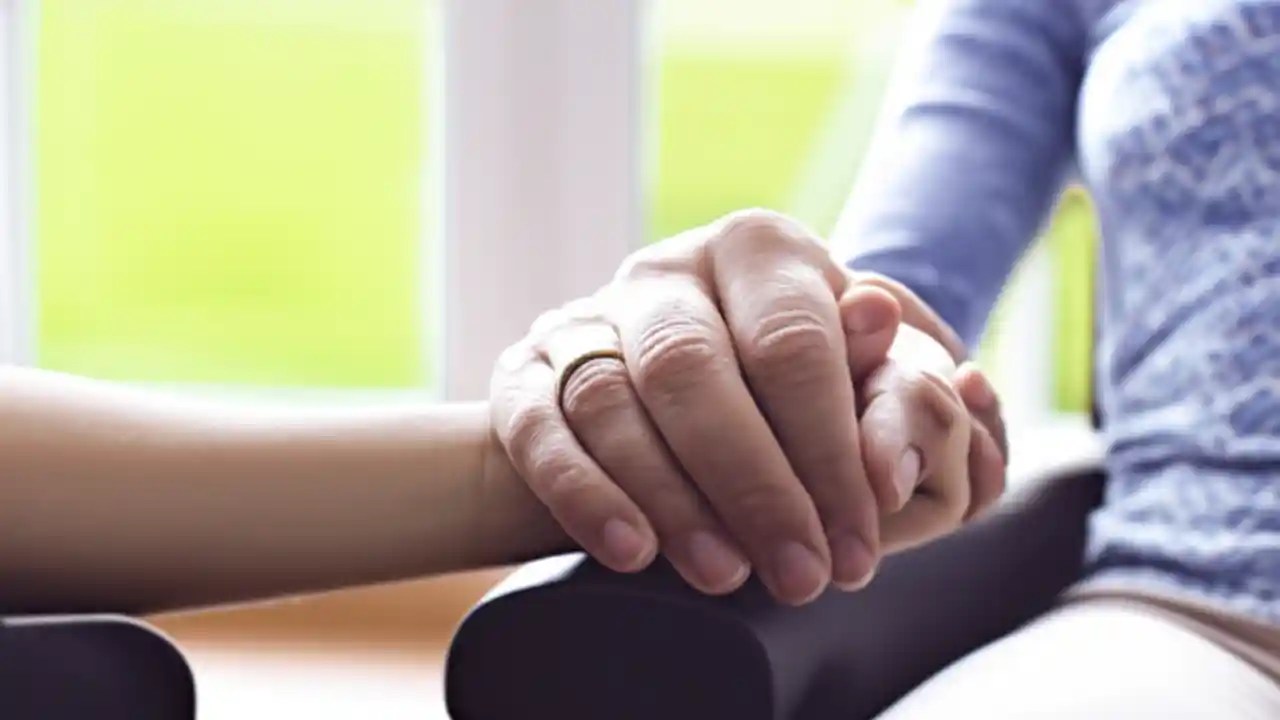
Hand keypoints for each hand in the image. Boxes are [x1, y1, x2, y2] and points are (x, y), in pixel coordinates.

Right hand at [490, 210, 1003, 604]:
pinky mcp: (528, 370)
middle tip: (801, 576)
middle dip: (753, 485)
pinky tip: (634, 550)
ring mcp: (590, 316)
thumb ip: (888, 367)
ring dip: (670, 497)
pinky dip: (584, 491)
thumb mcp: (864, 380)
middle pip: (694, 369)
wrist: (684, 401)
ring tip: (725, 576)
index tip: (858, 545)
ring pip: (612, 399)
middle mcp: (668, 270)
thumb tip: (879, 323)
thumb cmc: (796, 394)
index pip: (792, 343)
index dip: (829, 451)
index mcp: (760, 250)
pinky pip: (539, 426)